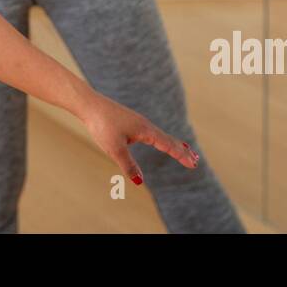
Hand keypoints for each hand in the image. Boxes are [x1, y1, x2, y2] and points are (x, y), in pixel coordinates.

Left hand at [79, 92, 199, 185]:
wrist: (89, 104)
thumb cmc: (102, 125)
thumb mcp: (114, 149)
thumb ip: (128, 165)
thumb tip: (140, 181)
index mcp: (145, 130)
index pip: (168, 145)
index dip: (181, 155)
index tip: (194, 164)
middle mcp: (145, 125)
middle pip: (168, 139)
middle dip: (182, 150)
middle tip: (196, 160)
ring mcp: (138, 122)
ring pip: (161, 134)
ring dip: (173, 143)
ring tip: (184, 150)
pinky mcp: (130, 121)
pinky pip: (152, 132)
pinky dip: (162, 138)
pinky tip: (158, 140)